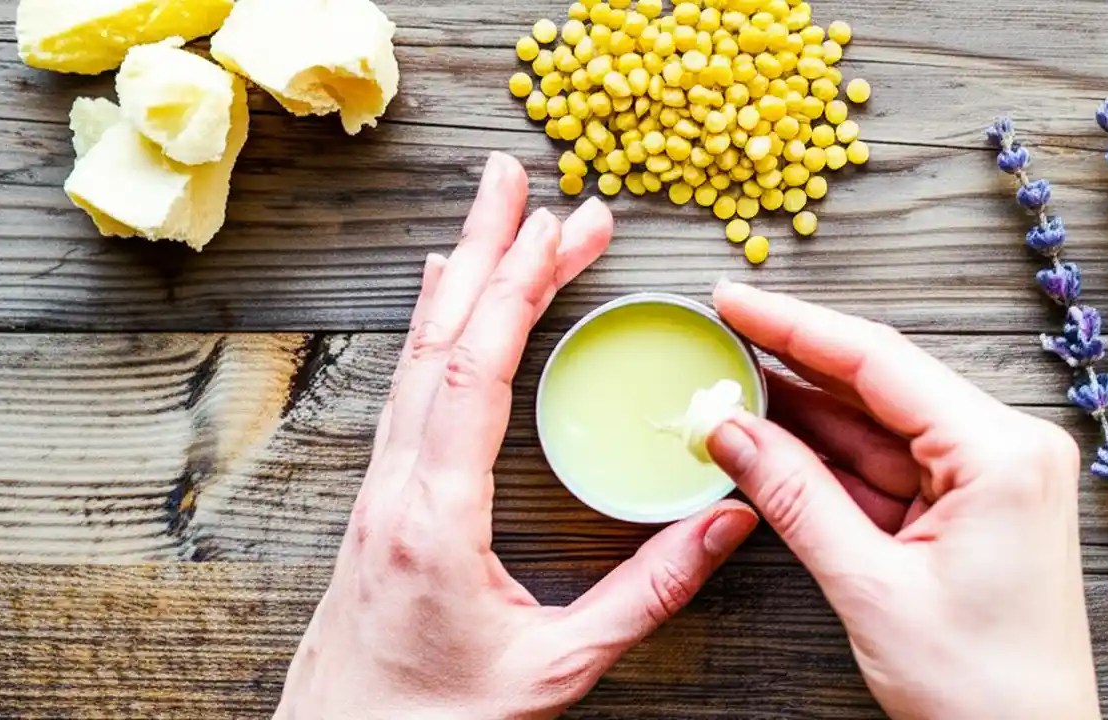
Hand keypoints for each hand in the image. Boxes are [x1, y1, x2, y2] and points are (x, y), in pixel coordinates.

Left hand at [275, 153, 757, 719]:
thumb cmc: (439, 716)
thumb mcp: (556, 667)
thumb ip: (645, 595)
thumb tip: (725, 523)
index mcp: (435, 515)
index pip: (475, 373)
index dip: (518, 290)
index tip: (559, 228)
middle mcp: (396, 482)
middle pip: (440, 338)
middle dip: (489, 249)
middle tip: (524, 178)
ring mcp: (381, 481)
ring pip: (417, 352)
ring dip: (460, 274)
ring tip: (494, 209)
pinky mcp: (384, 490)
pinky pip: (407, 382)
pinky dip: (433, 322)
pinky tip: (443, 293)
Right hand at [707, 281, 1100, 719]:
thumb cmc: (980, 689)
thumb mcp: (869, 586)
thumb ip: (795, 496)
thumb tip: (730, 429)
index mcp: (1001, 455)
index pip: (879, 363)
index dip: (795, 326)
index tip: (733, 300)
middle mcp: (1005, 450)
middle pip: (878, 385)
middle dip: (794, 367)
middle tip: (720, 343)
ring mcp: (989, 478)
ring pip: (877, 426)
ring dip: (804, 416)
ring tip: (730, 392)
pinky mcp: (969, 507)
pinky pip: (887, 467)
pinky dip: (829, 461)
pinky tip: (772, 442)